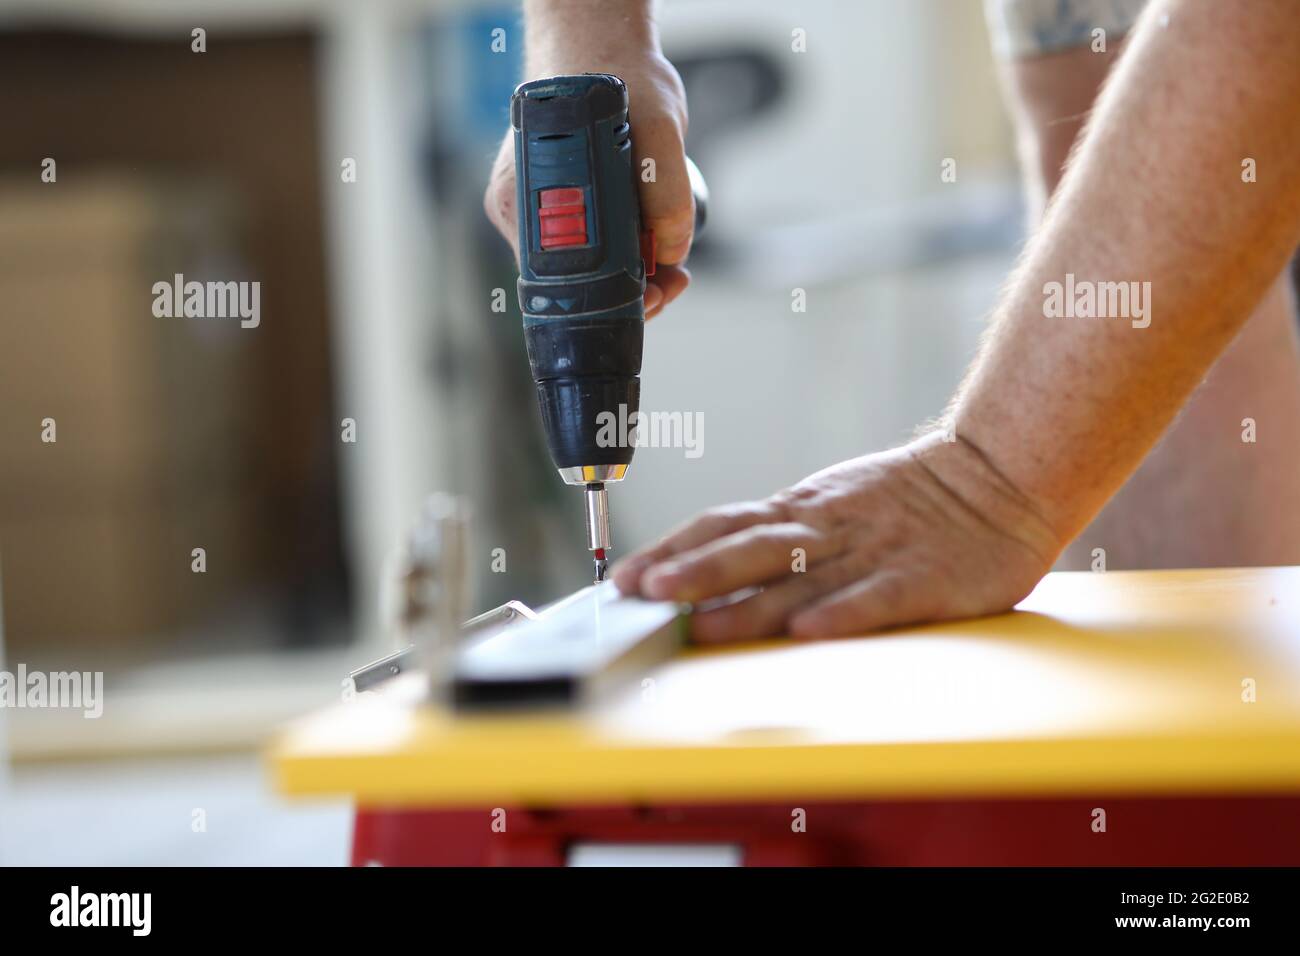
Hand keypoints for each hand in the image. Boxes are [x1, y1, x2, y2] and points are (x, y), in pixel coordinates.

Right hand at [483, 49, 693, 318]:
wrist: (593, 43)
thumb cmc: (614, 78)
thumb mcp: (659, 129)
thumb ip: (667, 195)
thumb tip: (671, 252)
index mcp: (524, 200)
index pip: (568, 285)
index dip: (621, 297)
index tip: (660, 291)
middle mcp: (519, 211)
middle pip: (576, 283)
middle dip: (631, 287)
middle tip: (674, 280)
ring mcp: (531, 210)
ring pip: (583, 266)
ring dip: (630, 269)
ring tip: (668, 255)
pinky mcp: (549, 205)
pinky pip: (585, 244)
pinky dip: (619, 247)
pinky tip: (646, 236)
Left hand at [612, 433, 1062, 641]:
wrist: (998, 480)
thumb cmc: (909, 500)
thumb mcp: (832, 505)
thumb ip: (780, 535)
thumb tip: (709, 568)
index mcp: (803, 511)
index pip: (723, 524)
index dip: (673, 549)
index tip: (626, 577)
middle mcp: (826, 528)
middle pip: (749, 548)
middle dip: (693, 572)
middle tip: (643, 594)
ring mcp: (872, 552)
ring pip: (800, 577)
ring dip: (746, 601)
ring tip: (699, 624)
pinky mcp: (920, 578)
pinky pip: (876, 597)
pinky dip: (841, 613)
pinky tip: (809, 633)